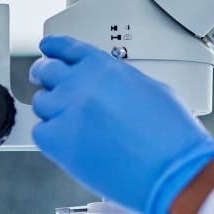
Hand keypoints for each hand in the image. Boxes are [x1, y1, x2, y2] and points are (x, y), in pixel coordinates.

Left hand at [29, 35, 213, 213]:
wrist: (172, 166)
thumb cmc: (171, 131)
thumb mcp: (151, 87)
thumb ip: (121, 80)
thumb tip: (112, 86)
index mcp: (105, 66)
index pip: (67, 47)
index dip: (54, 47)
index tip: (48, 48)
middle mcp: (82, 83)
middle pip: (46, 70)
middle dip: (45, 75)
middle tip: (45, 81)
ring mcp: (68, 111)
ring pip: (41, 102)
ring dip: (51, 107)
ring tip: (65, 118)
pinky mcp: (60, 142)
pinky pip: (41, 131)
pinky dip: (51, 135)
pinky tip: (67, 139)